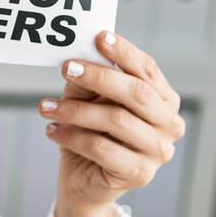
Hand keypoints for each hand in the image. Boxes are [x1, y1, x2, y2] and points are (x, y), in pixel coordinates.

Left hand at [38, 31, 185, 216]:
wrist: (83, 180)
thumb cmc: (90, 133)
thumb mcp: (88, 101)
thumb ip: (91, 79)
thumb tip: (81, 54)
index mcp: (164, 101)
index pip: (148, 70)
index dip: (125, 52)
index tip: (99, 37)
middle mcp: (169, 125)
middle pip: (136, 93)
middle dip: (100, 77)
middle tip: (66, 68)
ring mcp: (158, 151)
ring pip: (115, 120)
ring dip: (75, 110)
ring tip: (46, 107)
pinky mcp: (139, 173)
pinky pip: (101, 147)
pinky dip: (71, 136)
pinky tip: (52, 130)